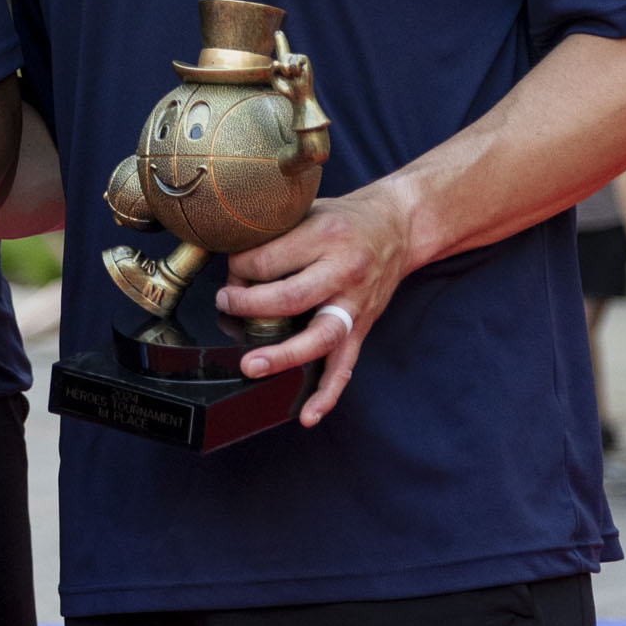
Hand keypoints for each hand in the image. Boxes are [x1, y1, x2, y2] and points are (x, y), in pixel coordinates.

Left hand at [215, 182, 417, 426]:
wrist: (400, 227)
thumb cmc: (346, 219)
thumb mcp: (309, 210)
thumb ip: (274, 233)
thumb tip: (226, 255)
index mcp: (325, 236)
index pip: (268, 259)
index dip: (239, 266)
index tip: (230, 268)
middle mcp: (343, 271)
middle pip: (289, 298)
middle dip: (248, 304)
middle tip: (226, 303)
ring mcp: (354, 304)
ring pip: (318, 337)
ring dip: (282, 355)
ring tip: (251, 365)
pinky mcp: (362, 327)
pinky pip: (345, 367)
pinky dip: (327, 394)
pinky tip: (308, 415)